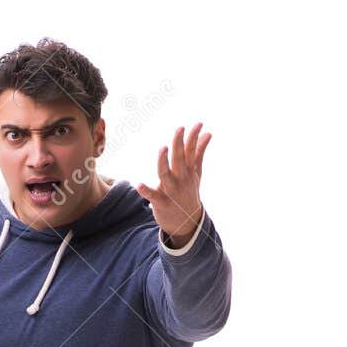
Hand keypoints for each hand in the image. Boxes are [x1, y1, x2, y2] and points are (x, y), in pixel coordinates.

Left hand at [135, 122, 210, 243]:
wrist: (187, 222)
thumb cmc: (188, 192)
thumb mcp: (196, 173)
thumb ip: (199, 152)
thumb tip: (207, 133)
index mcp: (188, 170)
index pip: (191, 151)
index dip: (194, 137)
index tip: (198, 124)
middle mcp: (181, 179)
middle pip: (179, 159)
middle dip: (179, 144)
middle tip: (180, 129)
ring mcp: (171, 191)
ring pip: (166, 175)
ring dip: (164, 162)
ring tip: (164, 148)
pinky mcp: (161, 202)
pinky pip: (152, 196)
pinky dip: (146, 191)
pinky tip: (139, 184)